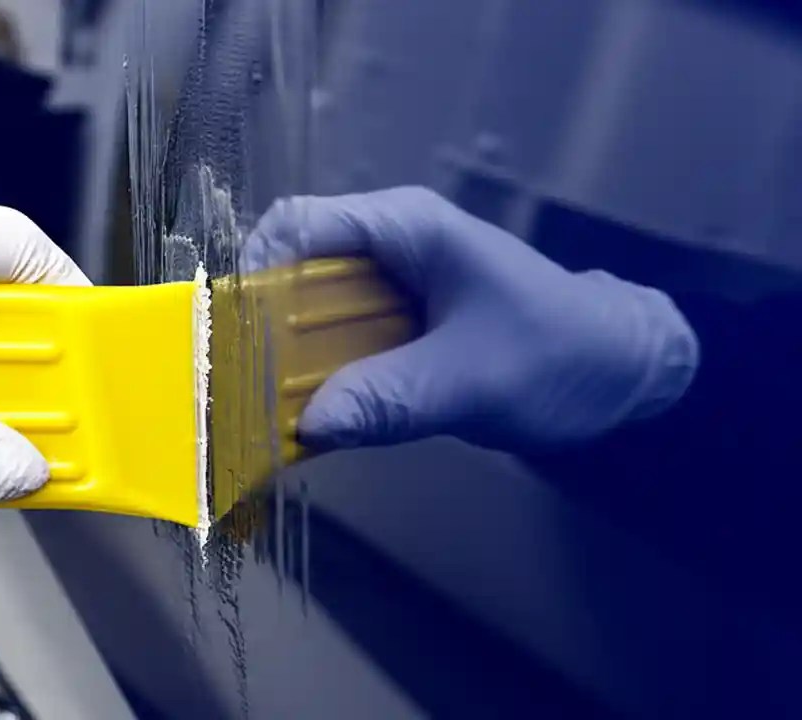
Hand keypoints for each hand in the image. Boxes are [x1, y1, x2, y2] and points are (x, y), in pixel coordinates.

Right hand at [242, 187, 698, 451]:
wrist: (619, 370)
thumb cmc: (560, 354)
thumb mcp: (475, 381)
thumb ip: (392, 399)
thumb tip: (310, 425)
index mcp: (403, 229)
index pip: (296, 226)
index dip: (251, 275)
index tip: (228, 341)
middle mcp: (382, 249)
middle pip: (287, 274)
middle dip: (256, 334)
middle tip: (237, 395)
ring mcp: (384, 291)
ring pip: (302, 318)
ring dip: (280, 368)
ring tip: (260, 420)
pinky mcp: (390, 332)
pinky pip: (330, 351)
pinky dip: (313, 386)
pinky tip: (304, 427)